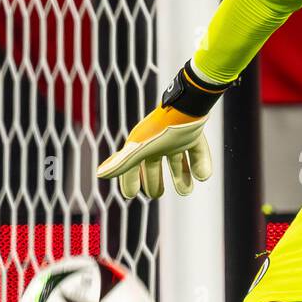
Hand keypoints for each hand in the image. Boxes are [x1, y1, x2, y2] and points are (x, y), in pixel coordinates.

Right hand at [98, 61, 226, 197]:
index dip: (129, 180)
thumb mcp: (139, 148)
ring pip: (177, 160)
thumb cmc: (160, 129)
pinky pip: (197, 151)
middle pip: (154, 164)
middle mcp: (158, 142)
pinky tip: (203, 176)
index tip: (130, 195)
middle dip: (154, 180)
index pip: (131, 166)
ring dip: (181, 176)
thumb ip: (121, 164)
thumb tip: (98, 174)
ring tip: (186, 191)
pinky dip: (201, 164)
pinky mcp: (194, 134)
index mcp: (143, 144)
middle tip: (157, 195)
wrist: (186, 106)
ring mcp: (176, 138)